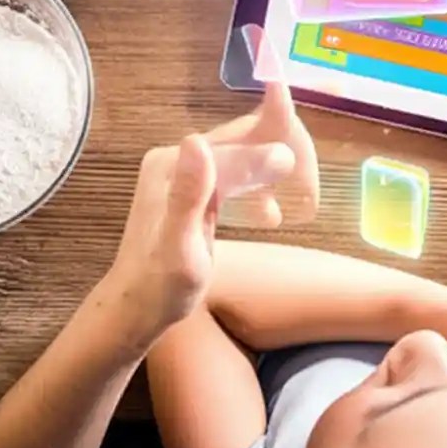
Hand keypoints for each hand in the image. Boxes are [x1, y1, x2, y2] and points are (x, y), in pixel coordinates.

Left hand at [105, 84, 307, 341]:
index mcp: (171, 166)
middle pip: (239, 139)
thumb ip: (188, 195)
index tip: (298, 165)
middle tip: (309, 172)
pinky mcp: (195, 190)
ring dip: (274, 166)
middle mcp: (177, 160)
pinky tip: (272, 212)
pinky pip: (237, 174)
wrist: (137, 308)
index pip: (232, 149)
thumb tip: (196, 140)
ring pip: (243, 153)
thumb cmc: (160, 287)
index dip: (268, 153)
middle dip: (279, 147)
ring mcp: (186, 173)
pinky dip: (261, 184)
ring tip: (303, 186)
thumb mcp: (178, 247)